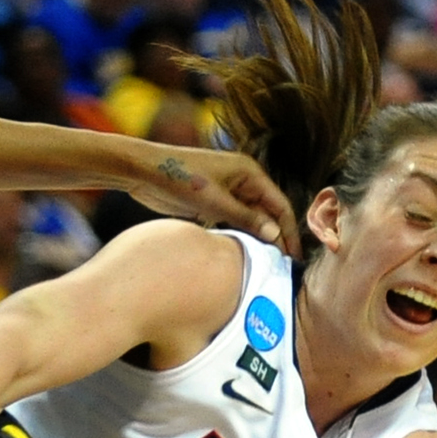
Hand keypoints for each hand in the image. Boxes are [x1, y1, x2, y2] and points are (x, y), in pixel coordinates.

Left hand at [129, 146, 300, 257]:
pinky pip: (235, 219)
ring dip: (259, 238)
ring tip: (267, 264)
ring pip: (252, 218)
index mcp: (249, 173)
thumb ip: (246, 218)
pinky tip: (245, 254)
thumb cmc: (179, 178)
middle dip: (276, 237)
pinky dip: (241, 235)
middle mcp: (243, 180)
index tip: (293, 256)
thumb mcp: (214, 201)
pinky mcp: (214, 201)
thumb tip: (275, 234)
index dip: (288, 231)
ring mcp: (228, 190)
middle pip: (268, 212)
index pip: (279, 205)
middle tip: (282, 266)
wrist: (143, 171)